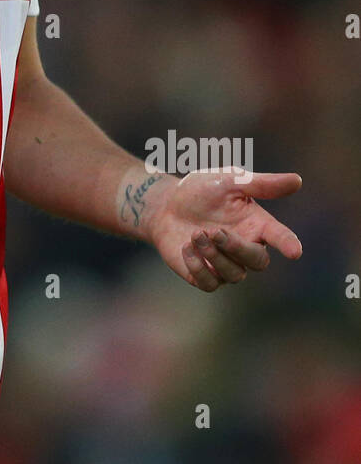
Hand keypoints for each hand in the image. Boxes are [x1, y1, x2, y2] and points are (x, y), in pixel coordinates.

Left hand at [145, 168, 301, 291]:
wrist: (165, 205)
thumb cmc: (201, 190)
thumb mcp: (229, 181)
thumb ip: (261, 184)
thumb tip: (297, 180)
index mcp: (257, 223)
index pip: (280, 236)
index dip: (288, 244)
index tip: (294, 251)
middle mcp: (246, 247)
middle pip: (257, 261)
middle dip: (236, 248)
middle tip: (214, 231)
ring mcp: (227, 265)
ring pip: (234, 274)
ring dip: (214, 255)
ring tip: (196, 234)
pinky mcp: (206, 276)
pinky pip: (210, 283)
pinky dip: (197, 266)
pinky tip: (186, 247)